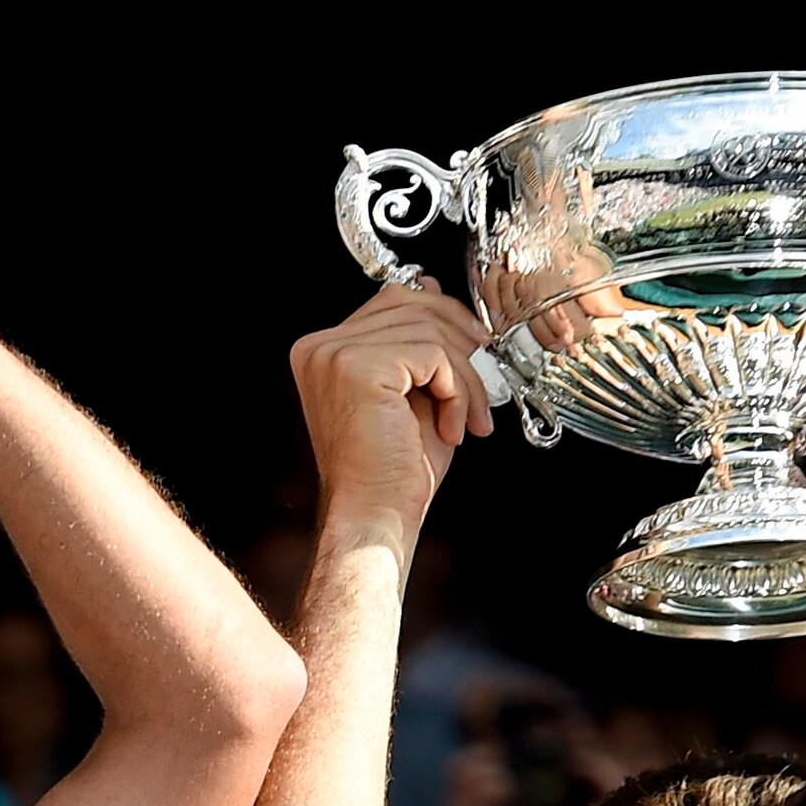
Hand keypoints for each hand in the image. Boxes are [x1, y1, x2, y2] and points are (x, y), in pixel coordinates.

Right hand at [290, 284, 495, 541]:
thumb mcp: (412, 391)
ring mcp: (335, 354)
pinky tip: (452, 426)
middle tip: (484, 388)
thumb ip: (418, 341)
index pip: (394, 300)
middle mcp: (321, 347)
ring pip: (429, 330)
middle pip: (412, 304)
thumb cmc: (392, 469)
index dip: (444, 323)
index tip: (473, 357)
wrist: (377, 514)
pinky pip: (433, 354)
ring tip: (468, 418)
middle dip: (461, 344)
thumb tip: (434, 290)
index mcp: (325, 350)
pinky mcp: (359, 367)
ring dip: (465, 377)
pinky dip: (457, 390)